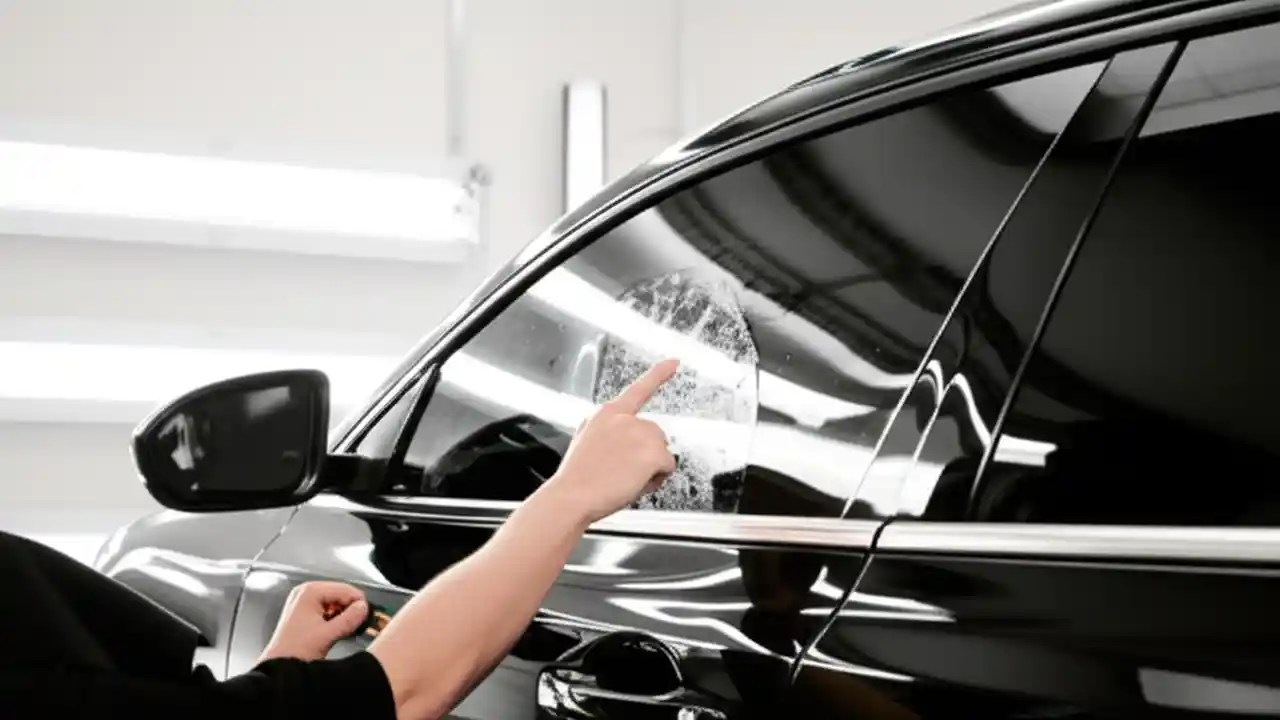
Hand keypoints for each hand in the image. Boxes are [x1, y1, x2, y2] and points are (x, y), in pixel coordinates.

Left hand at [257, 581, 367, 662]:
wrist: (279, 668)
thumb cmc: (294, 651)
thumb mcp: (328, 634)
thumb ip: (350, 619)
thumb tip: (364, 608)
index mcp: (309, 592)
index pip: (345, 589)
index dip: (358, 604)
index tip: (365, 617)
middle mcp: (305, 593)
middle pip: (341, 594)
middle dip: (349, 610)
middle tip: (354, 626)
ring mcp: (304, 602)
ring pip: (335, 603)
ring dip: (343, 616)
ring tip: (343, 630)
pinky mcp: (304, 612)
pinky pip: (328, 609)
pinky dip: (335, 619)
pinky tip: (335, 631)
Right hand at [550, 358, 678, 523]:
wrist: (571, 496)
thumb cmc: (577, 478)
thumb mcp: (586, 443)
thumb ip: (608, 434)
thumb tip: (627, 445)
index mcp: (606, 414)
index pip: (638, 389)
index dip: (659, 374)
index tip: (675, 362)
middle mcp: (624, 418)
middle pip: (655, 435)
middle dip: (645, 455)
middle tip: (619, 472)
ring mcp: (639, 432)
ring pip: (662, 452)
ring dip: (650, 467)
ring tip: (622, 479)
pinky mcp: (652, 450)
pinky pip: (668, 467)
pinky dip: (656, 479)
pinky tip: (633, 482)